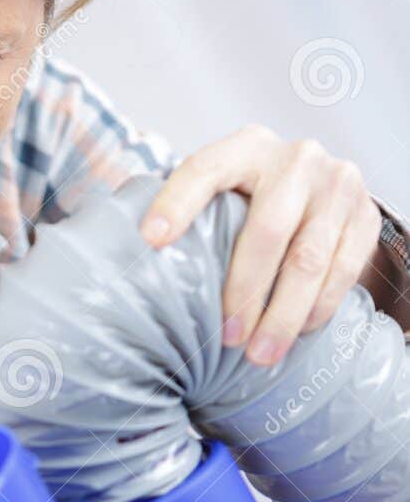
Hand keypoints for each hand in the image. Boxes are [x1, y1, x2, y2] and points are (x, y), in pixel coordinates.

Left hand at [138, 125, 383, 365]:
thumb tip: (135, 256)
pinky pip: (342, 270)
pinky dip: (318, 308)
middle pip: (267, 231)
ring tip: (259, 354)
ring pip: (310, 259)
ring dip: (282, 315)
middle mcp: (296, 160)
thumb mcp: (227, 192)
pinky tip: (297, 332)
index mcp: (247, 147)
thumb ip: (194, 212)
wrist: (328, 188)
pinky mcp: (365, 215)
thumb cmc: (257, 200)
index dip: (176, 203)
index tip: (150, 240)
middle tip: (226, 338)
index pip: (205, 169)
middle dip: (244, 292)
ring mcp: (337, 185)